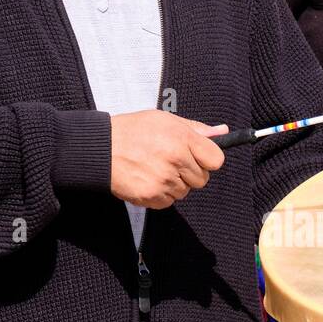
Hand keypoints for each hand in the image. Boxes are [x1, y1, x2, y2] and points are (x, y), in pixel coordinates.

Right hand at [109, 110, 226, 209]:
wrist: (100, 148)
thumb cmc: (132, 131)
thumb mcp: (164, 120)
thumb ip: (196, 128)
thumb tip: (222, 131)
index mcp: (181, 139)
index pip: (216, 160)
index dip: (207, 158)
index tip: (196, 156)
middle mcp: (175, 160)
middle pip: (202, 179)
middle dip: (189, 172)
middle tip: (168, 160)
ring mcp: (163, 180)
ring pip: (184, 191)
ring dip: (174, 183)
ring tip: (154, 168)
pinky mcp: (151, 196)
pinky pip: (168, 201)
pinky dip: (160, 194)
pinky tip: (147, 178)